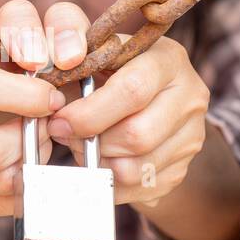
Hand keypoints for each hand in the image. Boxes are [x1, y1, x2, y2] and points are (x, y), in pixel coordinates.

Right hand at [0, 0, 66, 220]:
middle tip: (47, 122)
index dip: (25, 93)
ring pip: (0, 182)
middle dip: (30, 137)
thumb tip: (39, 56)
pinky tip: (29, 159)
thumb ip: (17, 33)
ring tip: (39, 137)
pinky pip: (4, 204)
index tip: (53, 96)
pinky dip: (29, 182)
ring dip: (34, 160)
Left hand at [40, 3, 210, 211]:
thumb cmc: (110, 71)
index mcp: (167, 59)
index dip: (89, 113)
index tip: (59, 121)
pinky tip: (98, 162)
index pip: (133, 90)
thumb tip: (47, 72)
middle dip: (92, 142)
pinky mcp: (184, 167)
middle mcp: (190, 96)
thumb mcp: (95, 51)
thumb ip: (72, 51)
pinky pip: (138, 188)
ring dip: (98, 164)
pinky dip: (109, 181)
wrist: (146, 97)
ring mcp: (192, 135)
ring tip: (82, 147)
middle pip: (138, 135)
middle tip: (67, 137)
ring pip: (136, 167)